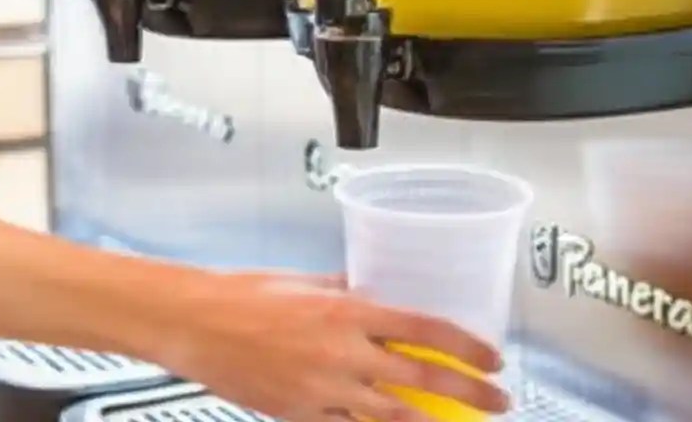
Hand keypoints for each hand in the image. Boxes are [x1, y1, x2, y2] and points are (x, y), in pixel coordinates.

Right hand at [153, 270, 510, 421]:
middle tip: (497, 400)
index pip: (425, 330)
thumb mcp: (306, 282)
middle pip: (421, 379)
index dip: (466, 347)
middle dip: (468, 393)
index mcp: (347, 311)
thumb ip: (346, 290)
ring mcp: (322, 390)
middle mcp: (341, 353)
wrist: (194, 323)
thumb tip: (375, 291)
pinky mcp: (301, 414)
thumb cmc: (243, 295)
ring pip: (392, 417)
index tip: (492, 358)